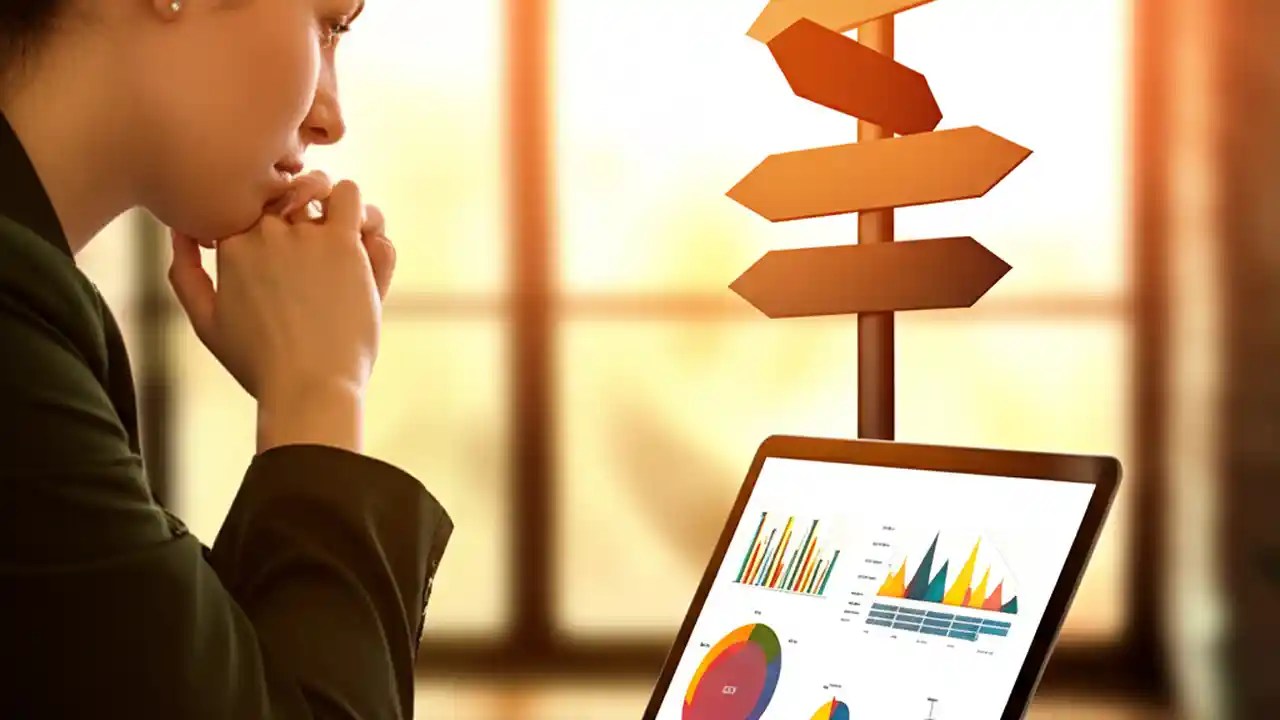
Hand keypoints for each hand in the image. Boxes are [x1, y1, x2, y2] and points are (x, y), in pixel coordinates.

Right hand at [168, 180, 380, 400]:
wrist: (309, 388)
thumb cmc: (260, 363)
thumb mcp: (206, 323)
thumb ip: (185, 273)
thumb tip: (178, 232)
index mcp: (229, 244)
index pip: (244, 204)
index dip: (262, 219)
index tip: (279, 248)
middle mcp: (263, 231)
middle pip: (282, 194)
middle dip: (297, 212)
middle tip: (314, 251)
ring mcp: (303, 234)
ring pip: (318, 188)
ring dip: (330, 207)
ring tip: (342, 239)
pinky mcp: (342, 243)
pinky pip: (349, 195)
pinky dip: (357, 209)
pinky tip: (360, 237)